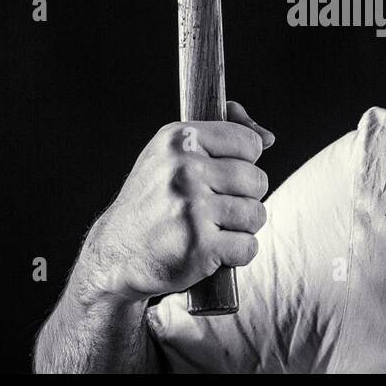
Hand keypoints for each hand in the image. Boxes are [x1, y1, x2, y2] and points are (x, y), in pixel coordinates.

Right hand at [71, 101, 274, 306]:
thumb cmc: (154, 200)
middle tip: (215, 208)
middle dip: (245, 198)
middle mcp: (184, 170)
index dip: (244, 162)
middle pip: (257, 180)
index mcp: (179, 138)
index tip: (221, 176)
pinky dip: (236, 254)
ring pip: (256, 214)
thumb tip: (268, 136)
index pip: (249, 143)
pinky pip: (248, 247)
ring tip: (213, 228)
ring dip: (242, 227)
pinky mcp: (199, 246)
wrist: (117, 252)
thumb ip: (223, 131)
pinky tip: (212, 250)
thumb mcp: (174, 152)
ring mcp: (192, 208)